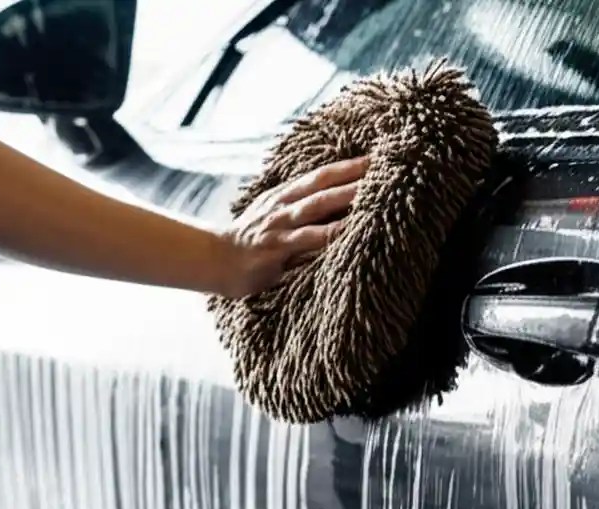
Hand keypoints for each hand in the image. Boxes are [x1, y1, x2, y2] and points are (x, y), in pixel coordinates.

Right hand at [215, 156, 367, 297]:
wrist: (215, 260)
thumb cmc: (251, 240)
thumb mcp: (274, 216)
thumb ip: (300, 207)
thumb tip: (334, 201)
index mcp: (284, 195)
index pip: (321, 175)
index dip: (348, 165)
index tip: (376, 157)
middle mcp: (283, 205)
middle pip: (323, 185)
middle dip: (353, 175)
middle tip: (384, 167)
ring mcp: (278, 226)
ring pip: (316, 207)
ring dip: (344, 198)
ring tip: (371, 194)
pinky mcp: (275, 250)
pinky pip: (306, 241)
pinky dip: (328, 237)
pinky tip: (347, 235)